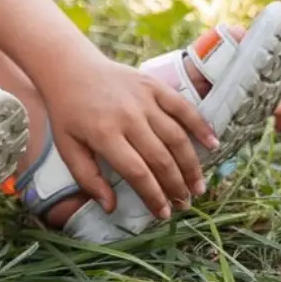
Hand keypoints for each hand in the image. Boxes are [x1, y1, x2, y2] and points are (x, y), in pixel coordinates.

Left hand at [42, 55, 214, 219]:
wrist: (70, 68)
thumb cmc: (68, 112)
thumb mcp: (67, 147)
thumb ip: (87, 178)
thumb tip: (110, 207)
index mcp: (103, 134)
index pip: (137, 172)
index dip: (153, 196)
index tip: (163, 213)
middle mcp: (127, 117)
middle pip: (160, 158)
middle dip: (175, 186)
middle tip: (184, 204)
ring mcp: (143, 99)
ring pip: (176, 137)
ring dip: (191, 165)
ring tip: (197, 187)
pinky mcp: (154, 86)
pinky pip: (183, 107)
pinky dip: (201, 126)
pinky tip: (213, 145)